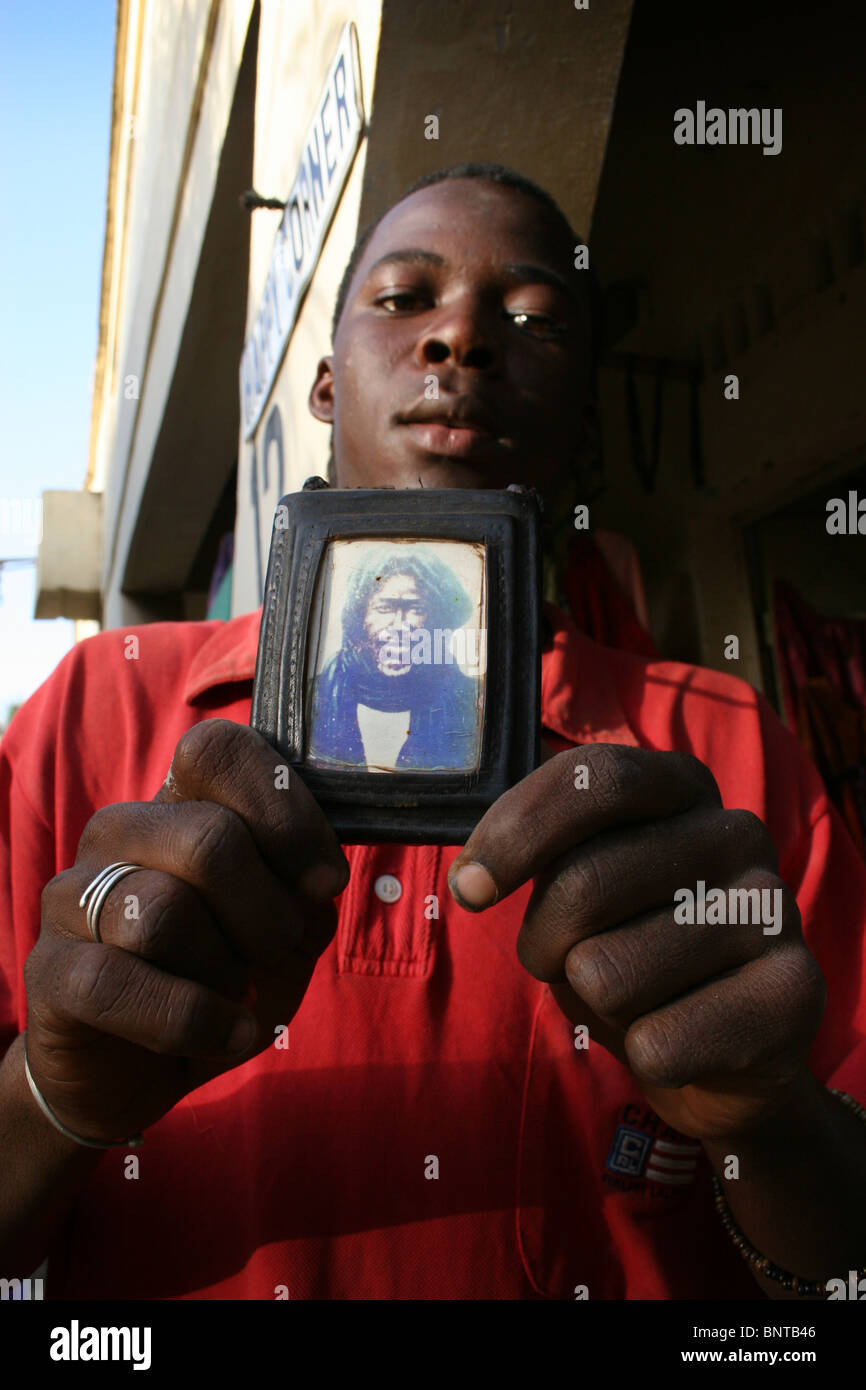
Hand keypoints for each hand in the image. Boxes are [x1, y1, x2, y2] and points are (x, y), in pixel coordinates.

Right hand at [24, 720, 348, 1142]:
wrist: (146, 1068)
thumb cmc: (224, 976)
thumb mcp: (287, 927)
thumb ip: (305, 890)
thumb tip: (316, 880)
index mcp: (180, 801)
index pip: (218, 751)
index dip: (285, 812)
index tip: (323, 882)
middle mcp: (120, 832)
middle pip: (209, 839)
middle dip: (268, 915)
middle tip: (274, 955)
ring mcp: (74, 896)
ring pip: (164, 913)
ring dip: (227, 972)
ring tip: (235, 994)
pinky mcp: (49, 970)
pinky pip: (117, 981)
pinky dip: (193, 1018)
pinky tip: (226, 1035)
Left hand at [447, 743, 825, 1140]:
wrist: (722, 1055)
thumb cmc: (628, 948)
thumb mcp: (577, 885)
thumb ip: (533, 852)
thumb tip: (471, 879)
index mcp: (681, 787)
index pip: (592, 778)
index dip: (515, 833)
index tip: (471, 889)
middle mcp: (737, 833)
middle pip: (583, 882)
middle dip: (542, 944)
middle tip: (566, 963)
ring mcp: (774, 909)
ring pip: (608, 973)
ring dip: (595, 1004)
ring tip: (636, 999)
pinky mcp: (796, 994)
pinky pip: (658, 1042)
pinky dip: (643, 1054)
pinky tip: (679, 1040)